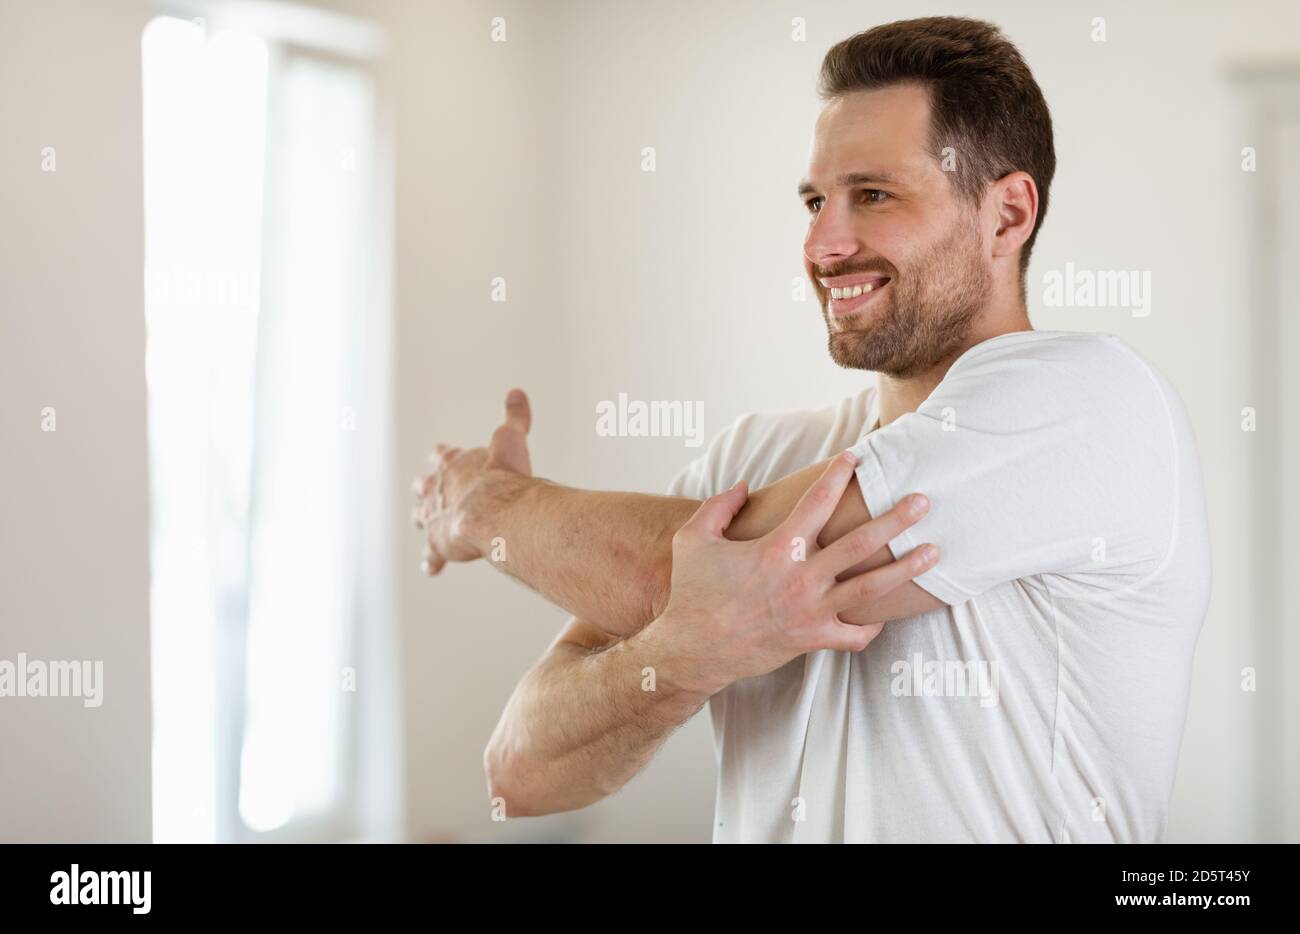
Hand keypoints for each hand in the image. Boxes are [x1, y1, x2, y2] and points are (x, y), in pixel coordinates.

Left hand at [412, 388, 533, 574]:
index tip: (440, 455)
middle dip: (426, 487)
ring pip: (422, 518)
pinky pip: (432, 555)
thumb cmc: (505, 475)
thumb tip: (517, 392)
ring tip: (426, 527)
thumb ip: (514, 418)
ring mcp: (436, 518)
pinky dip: (432, 561)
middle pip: (424, 485)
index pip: (442, 455)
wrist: (494, 511)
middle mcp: (438, 489)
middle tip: (425, 488)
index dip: (443, 456)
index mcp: (454, 464)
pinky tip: (430, 568)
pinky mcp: (438, 544)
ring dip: (425, 521)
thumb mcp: (511, 440)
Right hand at [653, 451, 937, 694]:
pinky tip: (884, 614)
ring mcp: (811, 611)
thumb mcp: (694, 538)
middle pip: (860, 543)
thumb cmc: (692, 592)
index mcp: (776, 548)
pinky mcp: (813, 640)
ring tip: (934, 551)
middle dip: (896, 518)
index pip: (817, 501)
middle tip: (924, 500)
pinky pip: (855, 635)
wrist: (694, 650)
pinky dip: (872, 626)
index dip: (838, 474)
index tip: (856, 456)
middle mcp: (801, 578)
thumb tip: (746, 485)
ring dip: (906, 568)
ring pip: (871, 588)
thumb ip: (719, 505)